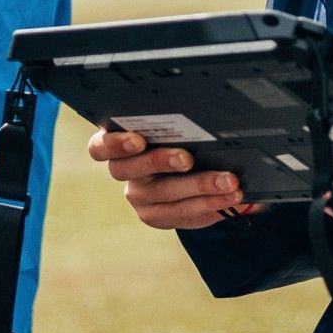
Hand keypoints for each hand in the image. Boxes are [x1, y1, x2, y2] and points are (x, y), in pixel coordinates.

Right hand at [87, 126, 246, 230]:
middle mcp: (124, 173)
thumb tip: (209, 115)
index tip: (137, 140)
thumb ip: (175, 126)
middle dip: (161, 162)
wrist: (178, 176)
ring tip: (228, 182)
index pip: (99, 147)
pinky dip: (211, 205)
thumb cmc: (173, 141)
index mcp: (119, 146)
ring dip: (201, 187)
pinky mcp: (157, 217)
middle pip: (132, 170)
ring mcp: (140, 198)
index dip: (115, 144)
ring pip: (165, 194)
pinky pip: (183, 213)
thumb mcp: (170, 131)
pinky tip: (232, 199)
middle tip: (188, 159)